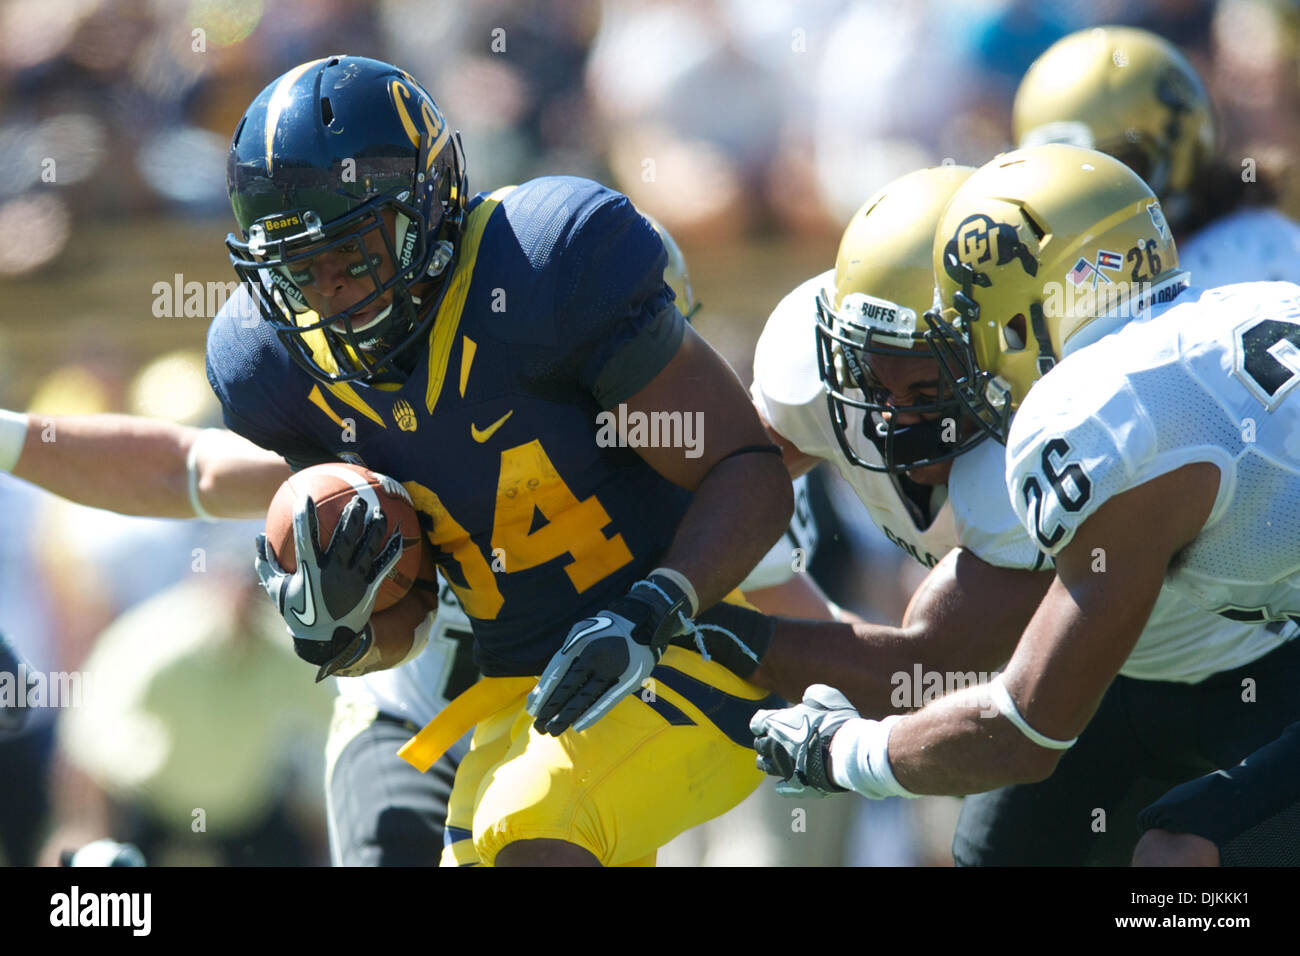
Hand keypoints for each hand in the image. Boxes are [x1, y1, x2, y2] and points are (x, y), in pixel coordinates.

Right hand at [254, 494, 402, 679]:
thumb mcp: (276, 590)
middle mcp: (334, 573)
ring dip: (374, 529)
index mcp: (310, 571)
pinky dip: (392, 550)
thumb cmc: (298, 612)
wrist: (325, 640)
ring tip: (379, 512)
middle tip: (357, 500)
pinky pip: (382, 566)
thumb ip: (266, 563)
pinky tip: (400, 536)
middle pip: (345, 538)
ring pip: (367, 549)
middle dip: (351, 516)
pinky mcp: (369, 588)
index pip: (305, 538)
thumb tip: (259, 537)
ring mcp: (353, 581)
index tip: (304, 496)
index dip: (303, 517)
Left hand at [527, 574, 691, 735]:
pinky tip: (578, 726)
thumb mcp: (580, 633)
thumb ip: (564, 656)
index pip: (555, 674)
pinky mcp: (627, 681)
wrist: (642, 622)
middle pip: (567, 689)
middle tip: (538, 727)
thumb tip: (546, 682)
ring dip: (566, 716)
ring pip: (584, 699)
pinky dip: (591, 715)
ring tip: (553, 731)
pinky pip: (606, 701)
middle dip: (551, 710)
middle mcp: (595, 657)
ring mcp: (612, 670)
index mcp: (580, 644)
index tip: (532, 710)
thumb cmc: (603, 630)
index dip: (543, 694)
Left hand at [751, 684, 857, 796]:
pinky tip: (790, 781)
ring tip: (781, 760)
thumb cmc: (835, 723)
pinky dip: (784, 784)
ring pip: (766, 766)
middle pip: (759, 745)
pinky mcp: (794, 785)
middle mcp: (773, 746)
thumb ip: (813, 694)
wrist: (845, 754)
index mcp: (775, 723)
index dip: (765, 722)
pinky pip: (782, 787)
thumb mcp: (827, 698)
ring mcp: (782, 767)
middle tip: (779, 741)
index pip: (757, 722)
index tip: (774, 722)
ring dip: (771, 762)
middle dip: (767, 742)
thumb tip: (808, 695)